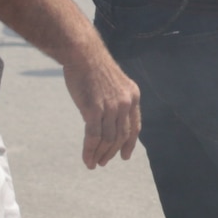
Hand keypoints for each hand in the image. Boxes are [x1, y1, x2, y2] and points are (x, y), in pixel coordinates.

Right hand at [64, 49, 141, 168]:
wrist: (82, 54)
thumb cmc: (93, 67)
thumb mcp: (114, 83)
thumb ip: (115, 100)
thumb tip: (108, 118)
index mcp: (134, 96)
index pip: (135, 126)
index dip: (130, 143)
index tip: (125, 156)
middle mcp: (126, 103)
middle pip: (121, 136)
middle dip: (112, 152)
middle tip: (104, 162)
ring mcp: (111, 107)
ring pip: (108, 139)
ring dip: (101, 154)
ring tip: (94, 164)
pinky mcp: (94, 110)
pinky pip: (93, 136)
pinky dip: (90, 150)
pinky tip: (87, 159)